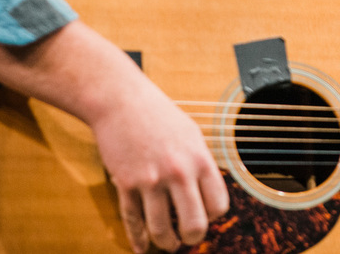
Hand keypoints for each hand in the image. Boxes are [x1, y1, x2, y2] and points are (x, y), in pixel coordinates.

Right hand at [90, 76, 229, 252]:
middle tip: (187, 237)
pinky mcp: (126, 183)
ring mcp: (151, 180)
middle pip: (194, 224)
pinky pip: (133, 221)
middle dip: (192, 237)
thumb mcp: (191, 134)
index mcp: (200, 160)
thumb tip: (208, 193)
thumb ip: (200, 163)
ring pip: (161, 229)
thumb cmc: (158, 114)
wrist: (120, 100)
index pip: (219, 205)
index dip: (213, 216)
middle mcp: (178, 172)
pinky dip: (138, 239)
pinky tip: (141, 248)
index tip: (205, 214)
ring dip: (166, 243)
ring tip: (167, 243)